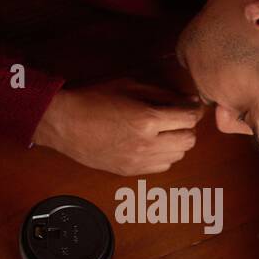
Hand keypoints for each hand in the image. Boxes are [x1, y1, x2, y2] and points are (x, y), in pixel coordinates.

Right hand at [32, 79, 204, 175]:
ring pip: (178, 156)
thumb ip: (163, 94)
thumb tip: (189, 101)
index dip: (195, 110)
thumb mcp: (130, 86)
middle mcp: (146, 145)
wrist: (64, 124)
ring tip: (163, 131)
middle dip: (187, 127)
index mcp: (147, 120)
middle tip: (177, 118)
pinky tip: (151, 144)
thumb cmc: (94, 99)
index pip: (189, 119)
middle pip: (189, 141)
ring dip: (176, 142)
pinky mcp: (130, 171)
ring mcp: (138, 161)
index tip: (191, 105)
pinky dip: (164, 155)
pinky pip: (162, 167)